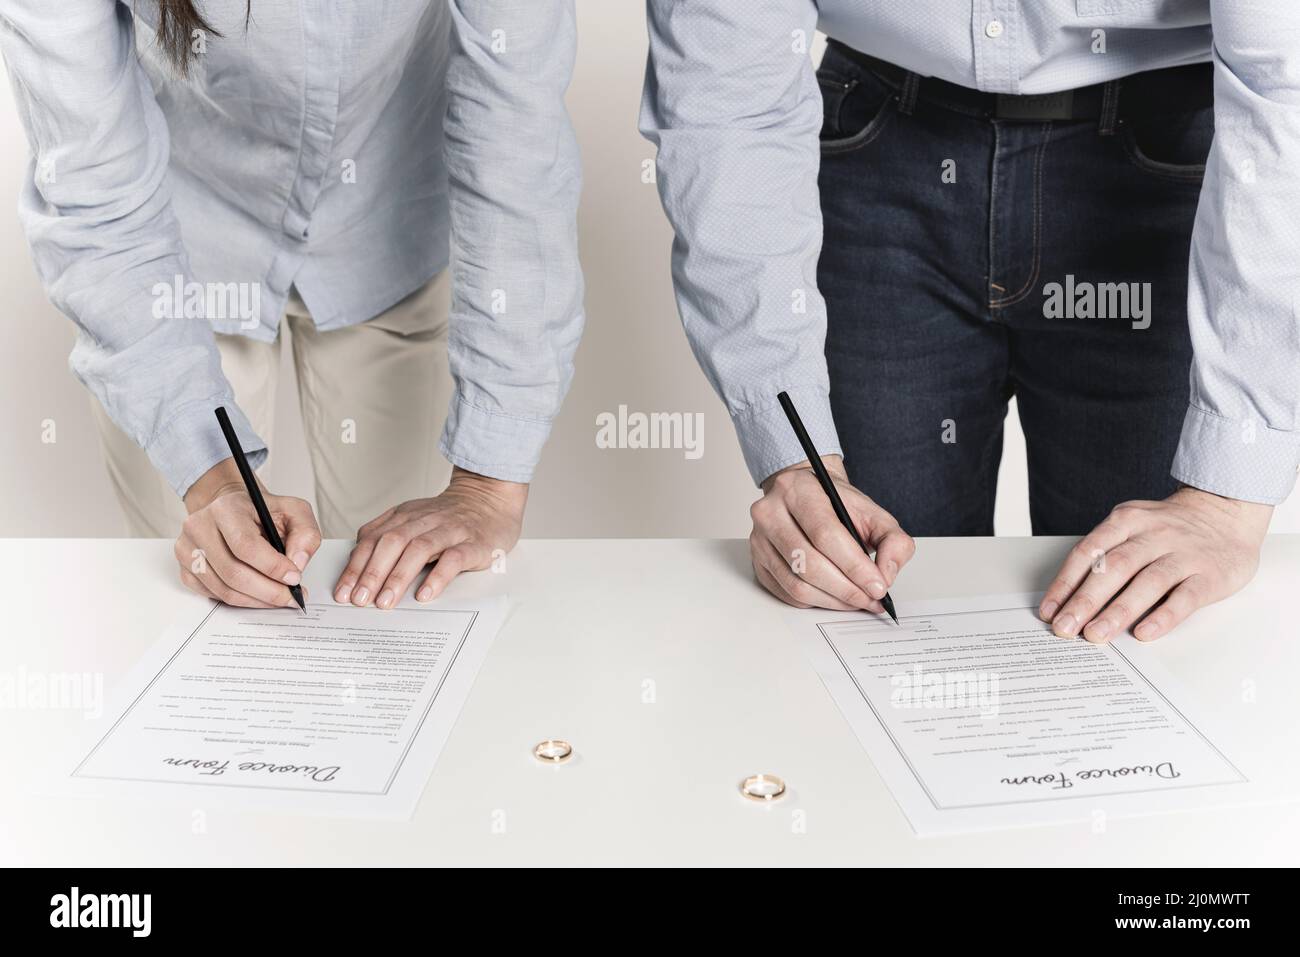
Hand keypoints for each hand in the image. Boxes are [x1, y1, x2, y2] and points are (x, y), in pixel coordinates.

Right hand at [177, 457, 321, 606]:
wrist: (232, 509)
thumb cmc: (261, 511)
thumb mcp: (293, 511)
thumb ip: (305, 534)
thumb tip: (297, 563)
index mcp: (225, 508)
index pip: (246, 546)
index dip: (272, 567)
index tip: (295, 578)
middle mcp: (199, 527)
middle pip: (234, 573)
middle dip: (269, 591)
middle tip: (291, 596)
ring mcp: (188, 550)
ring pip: (224, 589)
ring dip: (257, 600)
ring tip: (280, 597)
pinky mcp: (186, 569)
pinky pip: (214, 595)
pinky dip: (242, 601)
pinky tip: (259, 595)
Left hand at [334, 467, 526, 607]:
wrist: (490, 498)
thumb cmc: (449, 518)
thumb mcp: (413, 519)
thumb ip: (387, 537)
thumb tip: (357, 568)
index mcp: (404, 515)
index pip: (373, 539)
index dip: (355, 565)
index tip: (342, 592)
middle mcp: (424, 520)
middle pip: (392, 542)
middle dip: (371, 572)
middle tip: (359, 599)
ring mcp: (450, 530)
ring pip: (419, 549)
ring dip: (398, 576)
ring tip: (385, 602)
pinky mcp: (473, 543)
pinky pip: (453, 559)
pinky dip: (437, 576)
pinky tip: (424, 594)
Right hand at [749, 456, 914, 610]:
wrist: (808, 496)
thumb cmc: (838, 504)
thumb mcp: (874, 512)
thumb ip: (892, 541)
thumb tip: (885, 576)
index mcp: (798, 490)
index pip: (825, 534)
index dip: (854, 566)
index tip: (878, 586)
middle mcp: (770, 512)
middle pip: (808, 563)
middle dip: (846, 589)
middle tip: (870, 599)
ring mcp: (759, 539)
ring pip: (797, 584)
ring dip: (832, 600)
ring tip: (856, 601)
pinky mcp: (758, 563)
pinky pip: (787, 594)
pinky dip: (817, 602)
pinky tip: (835, 597)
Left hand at [1039, 487, 1271, 642]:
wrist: (1226, 512)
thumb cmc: (1169, 528)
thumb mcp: (1132, 525)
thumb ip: (1106, 553)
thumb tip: (1070, 598)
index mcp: (1126, 520)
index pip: (1088, 552)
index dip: (1065, 583)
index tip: (1049, 611)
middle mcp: (1153, 534)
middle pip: (1113, 568)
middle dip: (1085, 601)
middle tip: (1065, 628)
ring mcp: (1184, 553)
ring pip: (1147, 582)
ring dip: (1118, 611)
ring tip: (1096, 635)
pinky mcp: (1211, 574)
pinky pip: (1185, 597)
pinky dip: (1163, 616)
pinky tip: (1144, 633)